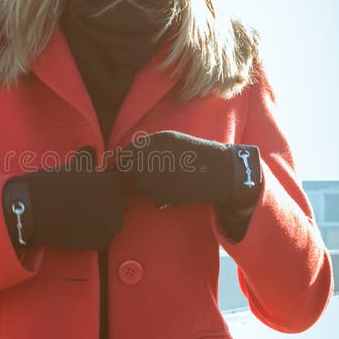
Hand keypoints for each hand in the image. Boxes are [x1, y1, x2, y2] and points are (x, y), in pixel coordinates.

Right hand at [3, 147, 126, 249]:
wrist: (33, 210)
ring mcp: (109, 224)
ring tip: (83, 217)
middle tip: (85, 204)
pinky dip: (96, 236)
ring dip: (104, 220)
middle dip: (107, 203)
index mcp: (111, 181)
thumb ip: (87, 158)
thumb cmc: (51, 184)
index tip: (90, 189)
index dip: (105, 186)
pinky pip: (105, 238)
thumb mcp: (71, 166)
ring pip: (114, 222)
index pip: (118, 183)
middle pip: (119, 203)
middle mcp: (115, 202)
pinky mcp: (100, 242)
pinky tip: (80, 229)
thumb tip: (90, 149)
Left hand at [118, 131, 261, 209]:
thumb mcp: (171, 139)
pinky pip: (153, 198)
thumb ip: (146, 146)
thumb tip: (120, 156)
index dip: (121, 163)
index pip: (122, 156)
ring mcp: (153, 180)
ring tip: (170, 180)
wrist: (219, 172)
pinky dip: (161, 197)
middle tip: (156, 174)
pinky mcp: (161, 197)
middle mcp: (150, 160)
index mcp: (152, 142)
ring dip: (149, 186)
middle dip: (136, 175)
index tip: (126, 167)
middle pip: (129, 173)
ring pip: (140, 187)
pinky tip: (176, 189)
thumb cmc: (195, 152)